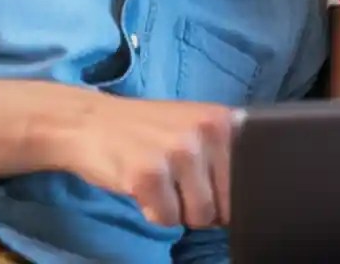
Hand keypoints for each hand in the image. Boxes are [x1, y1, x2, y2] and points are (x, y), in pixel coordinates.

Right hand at [59, 95, 235, 228]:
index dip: (227, 193)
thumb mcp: (195, 126)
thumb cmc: (147, 130)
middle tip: (175, 181)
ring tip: (159, 182)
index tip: (206, 183)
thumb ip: (225, 152)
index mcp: (224, 120)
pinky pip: (167, 219)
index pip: (249, 179)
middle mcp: (207, 132)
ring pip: (199, 216)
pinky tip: (141, 186)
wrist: (90, 122)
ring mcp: (179, 151)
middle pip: (225, 204)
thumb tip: (248, 201)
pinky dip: (153, 212)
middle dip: (201, 204)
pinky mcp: (149, 174)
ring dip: (177, 210)